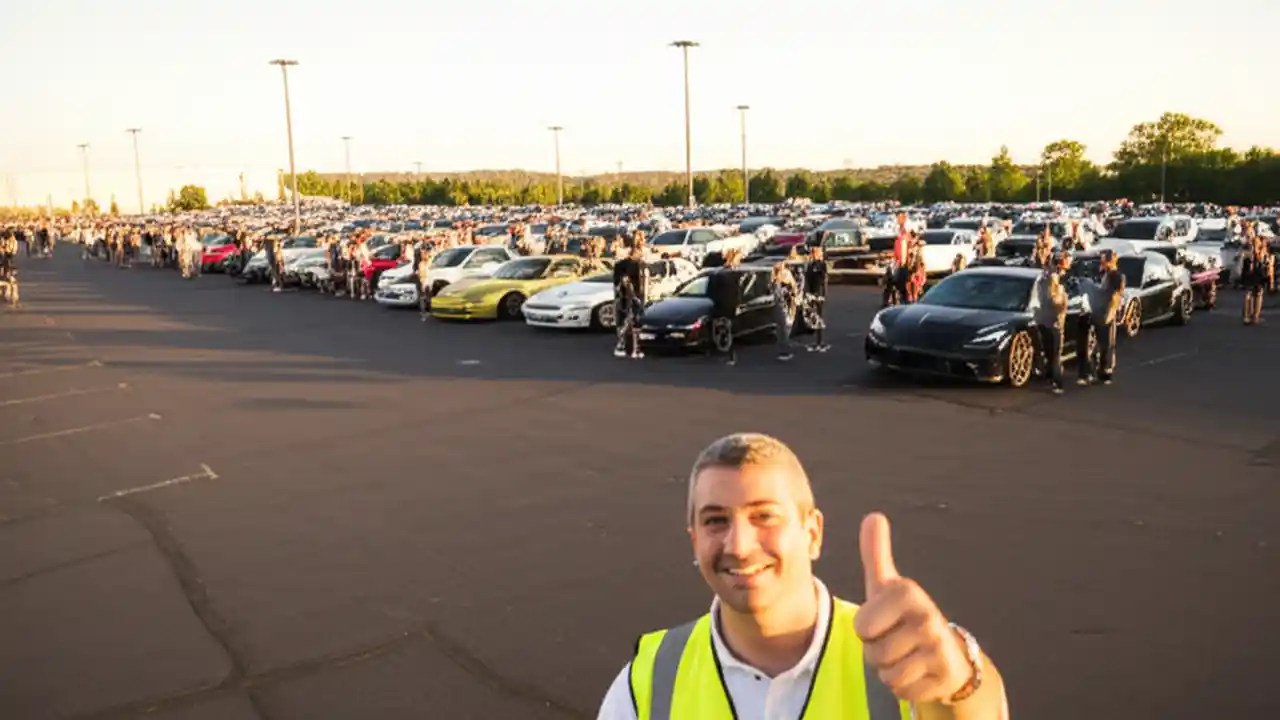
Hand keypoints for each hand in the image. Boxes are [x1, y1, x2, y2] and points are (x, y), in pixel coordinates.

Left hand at [854, 513, 971, 704]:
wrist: (947, 653)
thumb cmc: (904, 616)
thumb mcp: (887, 586)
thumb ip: (876, 553)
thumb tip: (873, 516)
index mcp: (907, 591)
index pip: (862, 626)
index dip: (868, 629)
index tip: (885, 620)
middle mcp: (927, 616)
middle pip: (873, 653)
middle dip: (877, 653)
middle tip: (896, 640)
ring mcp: (939, 647)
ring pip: (888, 674)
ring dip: (891, 670)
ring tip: (907, 655)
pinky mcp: (945, 676)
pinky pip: (903, 690)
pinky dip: (906, 687)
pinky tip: (919, 672)